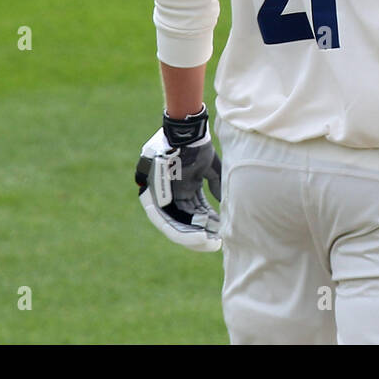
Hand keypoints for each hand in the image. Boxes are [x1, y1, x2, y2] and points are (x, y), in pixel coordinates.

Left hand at [135, 106, 222, 251]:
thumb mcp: (211, 168)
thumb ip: (216, 184)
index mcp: (186, 188)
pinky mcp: (155, 199)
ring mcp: (164, 198)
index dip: (208, 222)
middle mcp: (174, 195)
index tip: (220, 232)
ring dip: (192, 236)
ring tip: (208, 243)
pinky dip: (181, 231)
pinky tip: (197, 237)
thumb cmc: (198, 147)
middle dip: (201, 232)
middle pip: (186, 221)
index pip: (196, 211)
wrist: (186, 136)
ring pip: (176, 224)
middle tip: (215, 242)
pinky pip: (165, 221)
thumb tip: (222, 202)